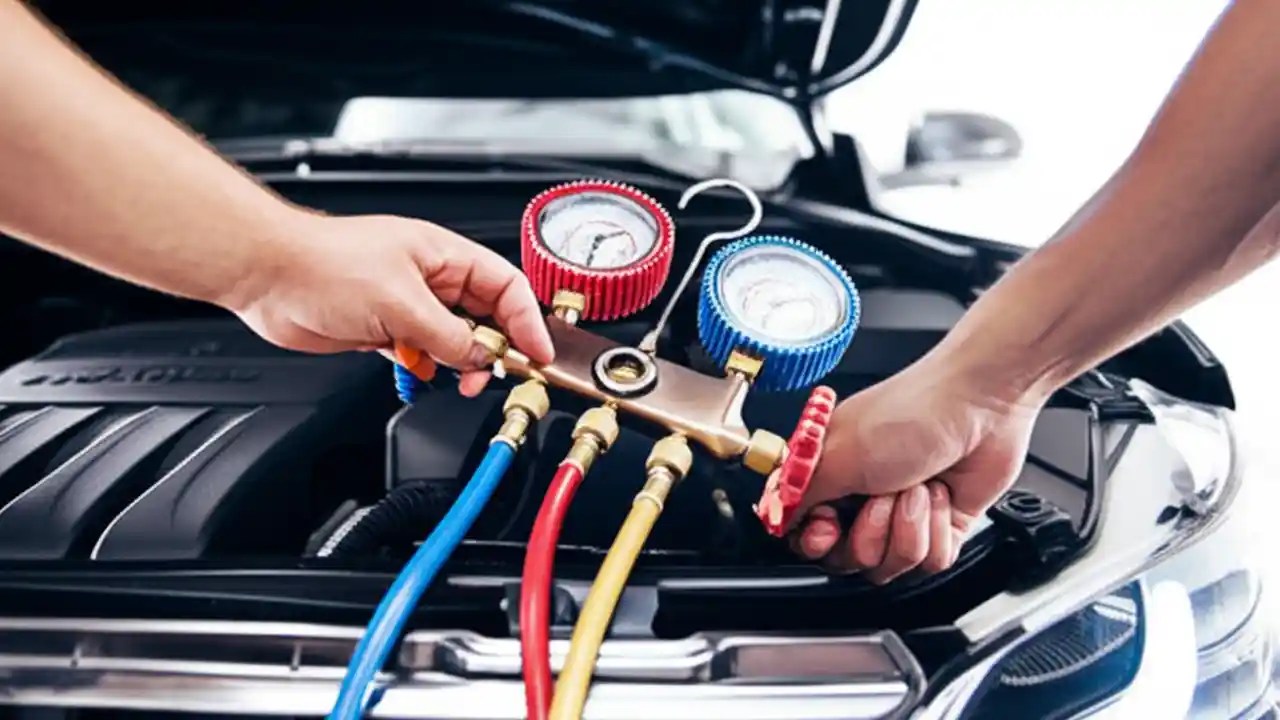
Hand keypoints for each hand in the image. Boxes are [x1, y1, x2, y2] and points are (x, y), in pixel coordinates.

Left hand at [224, 211, 553, 395]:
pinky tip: (419, 372)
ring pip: (453, 339)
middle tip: (495, 373)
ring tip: (458, 377)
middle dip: (495, 347)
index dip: (527, 320)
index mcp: (443, 256)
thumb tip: (479, 357)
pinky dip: (426, 367)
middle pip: (484, 316)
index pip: (506, 286)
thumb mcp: (402, 304)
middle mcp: (429, 278)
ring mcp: (406, 304)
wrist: (269, 276)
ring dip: (458, 362)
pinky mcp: (384, 328)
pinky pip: (422, 352)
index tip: (538, 351)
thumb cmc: (324, 264)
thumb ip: (448, 337)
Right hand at [790, 355, 1039, 583]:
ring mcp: (902, 515)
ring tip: (917, 486)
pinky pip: (932, 562)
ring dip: (908, 526)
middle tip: (881, 496)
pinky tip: (941, 494)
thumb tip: (772, 517)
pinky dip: (939, 529)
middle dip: (870, 533)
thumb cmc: (911, 412)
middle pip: (849, 559)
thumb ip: (798, 496)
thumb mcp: (839, 455)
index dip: (817, 541)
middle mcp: (862, 497)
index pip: (806, 536)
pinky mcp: (942, 525)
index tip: (829, 526)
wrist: (980, 404)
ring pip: (892, 564)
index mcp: (829, 476)